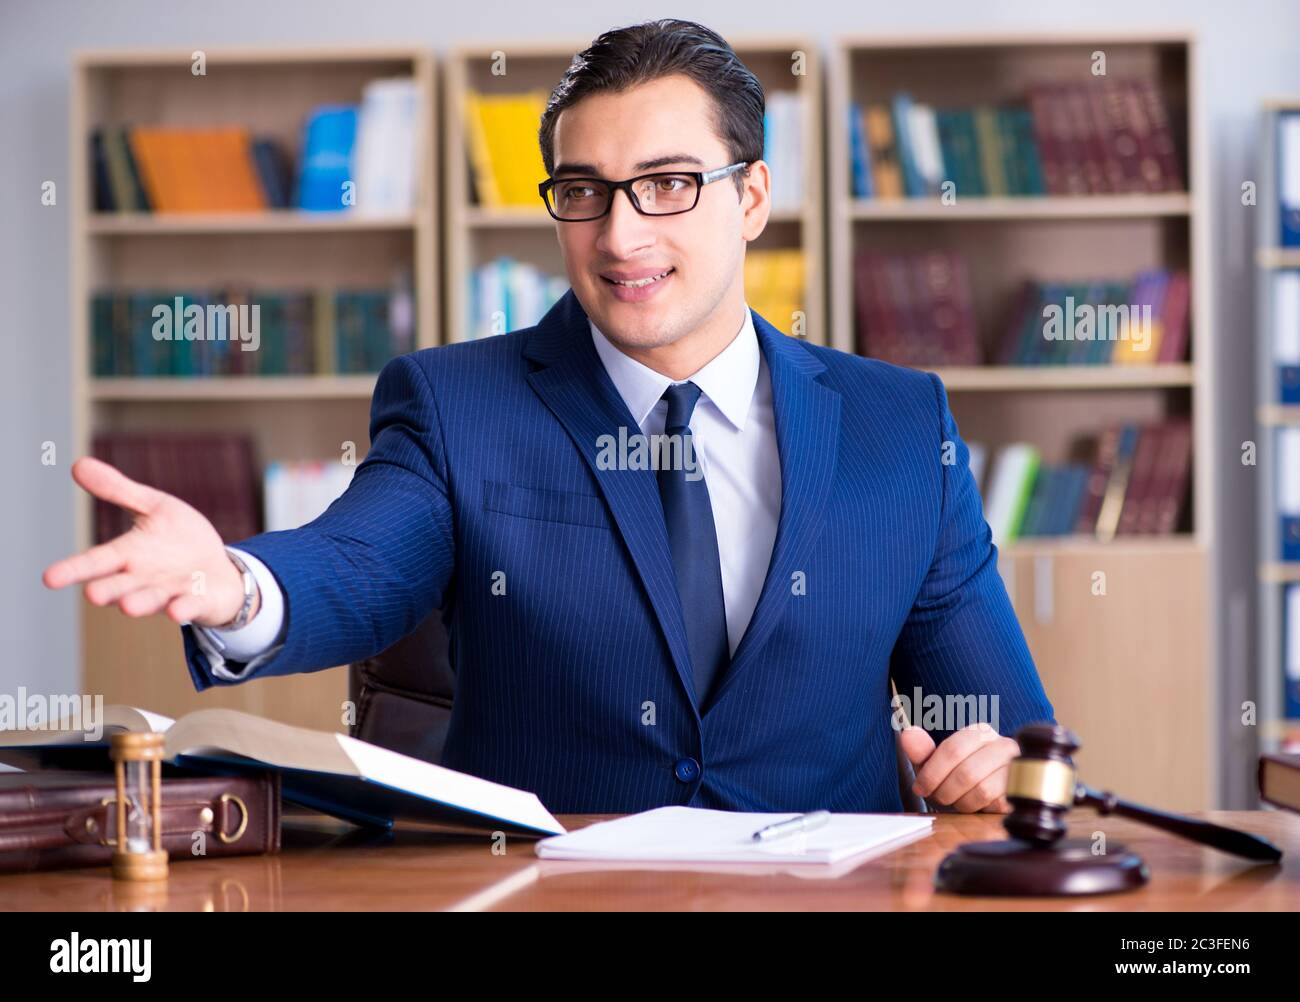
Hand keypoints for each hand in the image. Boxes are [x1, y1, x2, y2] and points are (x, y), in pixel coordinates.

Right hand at [41, 456, 255, 626]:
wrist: (222, 569)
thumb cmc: (180, 539)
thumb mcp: (154, 507)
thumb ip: (118, 490)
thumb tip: (77, 464)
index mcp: (129, 555)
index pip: (97, 561)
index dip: (74, 569)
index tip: (48, 578)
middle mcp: (144, 579)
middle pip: (120, 586)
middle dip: (107, 590)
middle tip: (92, 594)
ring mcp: (171, 592)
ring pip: (152, 599)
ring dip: (141, 602)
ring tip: (127, 606)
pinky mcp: (199, 601)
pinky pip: (190, 605)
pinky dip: (183, 608)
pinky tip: (176, 611)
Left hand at [899, 722, 1018, 812]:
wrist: (992, 795)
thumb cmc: (961, 778)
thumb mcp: (936, 765)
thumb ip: (922, 751)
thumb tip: (908, 733)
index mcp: (979, 732)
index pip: (952, 750)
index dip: (931, 773)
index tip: (920, 788)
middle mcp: (1002, 745)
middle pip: (966, 772)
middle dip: (945, 791)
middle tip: (940, 798)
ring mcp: (1017, 767)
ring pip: (982, 790)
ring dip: (962, 802)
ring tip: (959, 801)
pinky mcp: (1024, 789)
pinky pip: (996, 803)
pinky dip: (979, 809)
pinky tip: (976, 805)